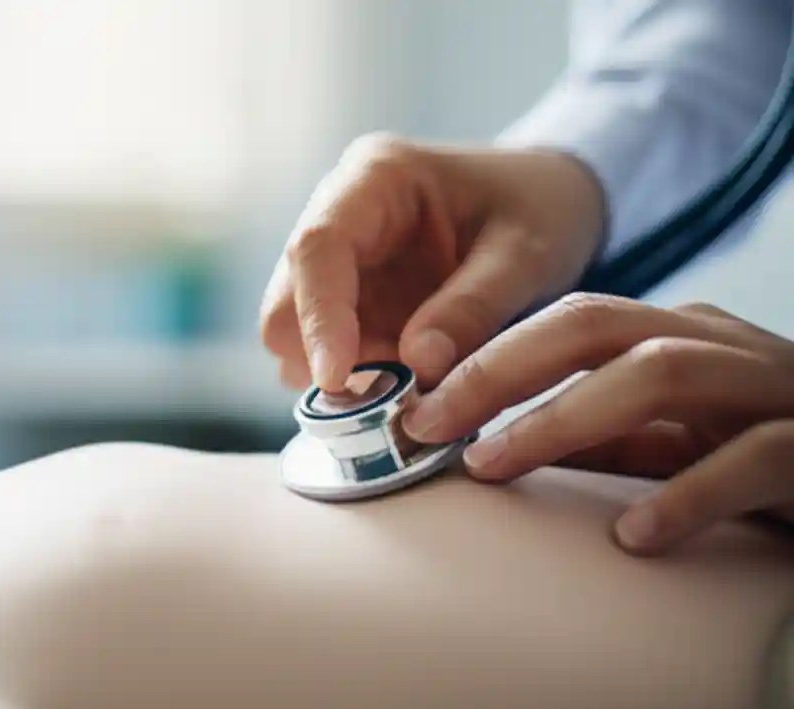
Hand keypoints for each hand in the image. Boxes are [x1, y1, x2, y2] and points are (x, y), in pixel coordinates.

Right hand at [259, 133, 604, 390]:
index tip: (335, 379)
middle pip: (287, 296)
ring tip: (407, 393)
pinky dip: (355, 382)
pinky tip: (403, 387)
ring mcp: (337, 262)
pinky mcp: (346, 302)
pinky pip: (327, 353)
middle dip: (322, 356)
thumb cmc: (541, 210)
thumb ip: (474, 307)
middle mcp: (338, 214)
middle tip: (383, 402)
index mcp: (376, 178)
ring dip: (340, 376)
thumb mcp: (528, 254)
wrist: (549, 204)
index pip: (318, 246)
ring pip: (295, 334)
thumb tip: (415, 364)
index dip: (318, 316)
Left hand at [402, 293, 793, 554]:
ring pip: (662, 374)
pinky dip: (688, 494)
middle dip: (500, 369)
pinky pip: (755, 457)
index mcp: (677, 334)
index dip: (486, 353)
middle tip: (430, 420)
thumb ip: (596, 436)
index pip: (568, 320)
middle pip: (598, 325)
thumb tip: (487, 442)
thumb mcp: (665, 441)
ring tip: (493, 465)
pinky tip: (632, 536)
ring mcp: (772, 389)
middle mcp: (719, 345)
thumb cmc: (758, 457)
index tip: (416, 399)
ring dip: (564, 419)